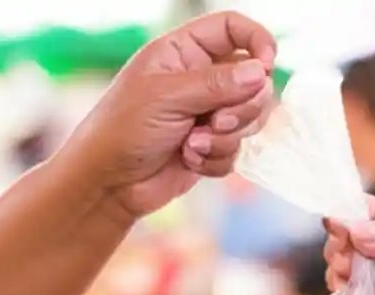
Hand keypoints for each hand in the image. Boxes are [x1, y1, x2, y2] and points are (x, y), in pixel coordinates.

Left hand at [63, 12, 275, 217]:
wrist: (108, 184)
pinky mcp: (210, 147)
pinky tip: (188, 161)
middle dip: (242, 105)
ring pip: (249, 118)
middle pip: (253, 79)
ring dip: (226, 136)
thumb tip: (262, 72)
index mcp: (183, 52)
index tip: (266, 65)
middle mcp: (199, 79)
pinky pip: (237, 149)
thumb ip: (216, 83)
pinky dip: (216, 158)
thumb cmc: (122, 129)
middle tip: (216, 121)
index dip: (256, 41)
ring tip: (193, 146)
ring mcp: (206, 114)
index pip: (232, 29)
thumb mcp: (166, 97)